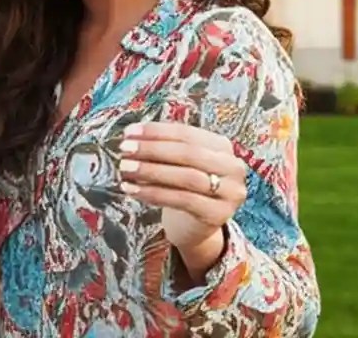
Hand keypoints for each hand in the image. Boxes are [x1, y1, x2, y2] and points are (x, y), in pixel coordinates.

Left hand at [117, 121, 246, 277]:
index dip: (156, 132)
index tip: (129, 132)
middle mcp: (232, 167)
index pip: (187, 134)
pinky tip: (132, 190)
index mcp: (222, 146)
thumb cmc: (183, 186)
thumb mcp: (179, 163)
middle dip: (153, 149)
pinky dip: (154, 193)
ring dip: (151, 171)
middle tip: (125, 148)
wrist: (195, 225)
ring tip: (125, 168)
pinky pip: (182, 200)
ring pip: (187, 177)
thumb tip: (132, 136)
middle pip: (189, 153)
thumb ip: (163, 147)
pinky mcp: (218, 214)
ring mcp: (229, 192)